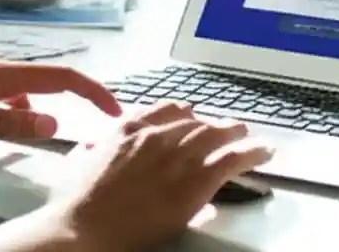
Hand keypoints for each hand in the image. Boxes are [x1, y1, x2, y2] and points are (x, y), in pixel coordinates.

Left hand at [0, 61, 120, 142]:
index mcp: (0, 76)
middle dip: (77, 96)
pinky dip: (19, 108)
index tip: (115, 110)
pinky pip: (4, 93)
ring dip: (45, 106)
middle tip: (95, 120)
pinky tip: (5, 126)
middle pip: (49, 78)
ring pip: (25, 88)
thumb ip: (8, 125)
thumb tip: (53, 124)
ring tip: (49, 133)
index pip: (62, 77)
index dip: (94, 91)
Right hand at [0, 102, 274, 251]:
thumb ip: (93, 151)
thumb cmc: (74, 205)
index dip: (181, 113)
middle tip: (225, 127)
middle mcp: (157, 135)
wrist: (83, 227)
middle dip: (211, 125)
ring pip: (217, 136)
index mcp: (128, 129)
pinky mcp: (196, 180)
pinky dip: (253, 153)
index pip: (163, 111)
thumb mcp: (79, 165)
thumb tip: (88, 151)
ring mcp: (178, 155)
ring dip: (235, 134)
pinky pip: (233, 160)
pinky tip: (264, 152)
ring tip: (249, 135)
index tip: (189, 114)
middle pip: (194, 122)